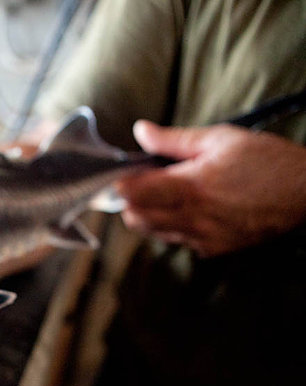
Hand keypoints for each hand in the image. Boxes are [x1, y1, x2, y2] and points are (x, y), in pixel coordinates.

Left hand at [116, 120, 305, 256]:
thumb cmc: (267, 160)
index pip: (133, 194)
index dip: (121, 183)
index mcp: (190, 187)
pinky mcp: (213, 249)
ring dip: (149, 215)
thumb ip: (173, 140)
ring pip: (153, 233)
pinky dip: (173, 227)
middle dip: (131, 201)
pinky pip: (178, 241)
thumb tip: (141, 132)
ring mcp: (202, 238)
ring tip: (167, 195)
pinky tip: (190, 210)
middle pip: (135, 219)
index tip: (124, 173)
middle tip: (144, 183)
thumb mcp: (220, 138)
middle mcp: (193, 218)